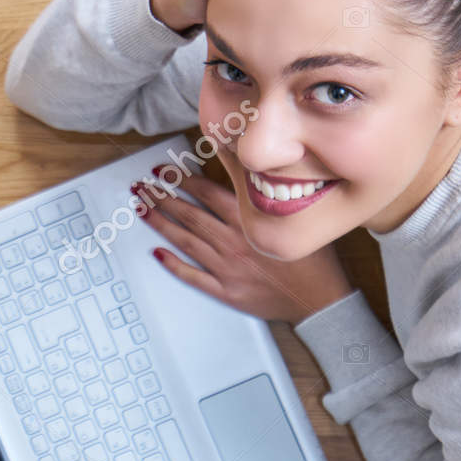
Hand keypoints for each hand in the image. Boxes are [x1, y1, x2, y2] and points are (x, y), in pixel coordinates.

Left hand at [133, 167, 353, 324]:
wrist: (320, 298)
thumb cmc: (311, 256)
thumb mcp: (294, 213)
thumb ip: (267, 189)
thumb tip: (250, 162)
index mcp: (249, 219)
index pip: (206, 192)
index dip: (181, 180)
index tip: (163, 171)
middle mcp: (234, 240)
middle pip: (190, 214)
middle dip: (161, 198)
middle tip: (140, 187)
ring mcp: (227, 268)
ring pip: (186, 241)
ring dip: (161, 224)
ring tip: (141, 210)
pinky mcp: (227, 291)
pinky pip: (193, 277)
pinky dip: (173, 265)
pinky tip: (157, 254)